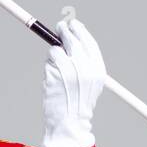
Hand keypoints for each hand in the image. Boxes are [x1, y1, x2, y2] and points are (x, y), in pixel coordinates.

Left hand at [39, 18, 105, 146]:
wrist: (70, 122)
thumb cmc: (78, 102)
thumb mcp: (91, 81)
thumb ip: (86, 61)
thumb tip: (74, 38)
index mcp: (97, 68)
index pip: (88, 41)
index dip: (80, 31)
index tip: (73, 25)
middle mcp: (84, 67)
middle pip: (72, 39)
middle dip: (65, 31)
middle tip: (60, 27)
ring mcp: (68, 70)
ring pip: (57, 49)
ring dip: (54, 53)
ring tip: (58, 69)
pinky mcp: (54, 74)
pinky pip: (49, 60)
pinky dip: (49, 65)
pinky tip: (53, 78)